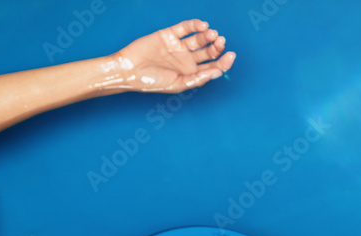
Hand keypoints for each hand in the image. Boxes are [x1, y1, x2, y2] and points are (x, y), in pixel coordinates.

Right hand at [108, 19, 234, 92]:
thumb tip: (218, 73)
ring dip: (208, 35)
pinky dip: (195, 25)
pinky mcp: (169, 35)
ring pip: (199, 38)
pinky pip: (185, 27)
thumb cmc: (151, 82)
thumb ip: (198, 79)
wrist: (129, 71)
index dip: (223, 61)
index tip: (231, 56)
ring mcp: (179, 46)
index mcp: (191, 73)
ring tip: (212, 34)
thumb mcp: (177, 85)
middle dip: (217, 46)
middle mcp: (187, 59)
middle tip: (221, 41)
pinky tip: (202, 26)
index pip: (212, 66)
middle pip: (208, 51)